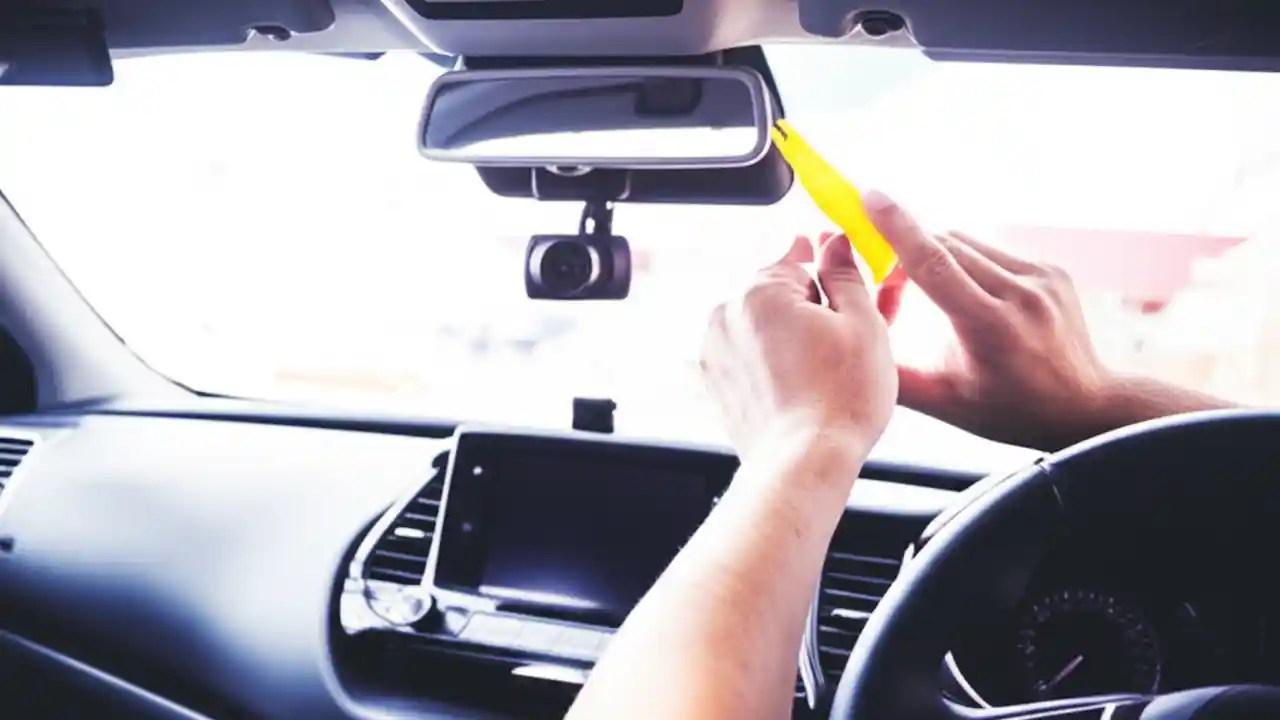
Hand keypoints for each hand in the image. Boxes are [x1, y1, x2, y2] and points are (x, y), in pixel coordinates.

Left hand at [700, 234, 895, 462]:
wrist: (802, 463)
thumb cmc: (840, 400)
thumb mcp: (863, 323)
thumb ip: (845, 273)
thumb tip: (835, 241)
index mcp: (761, 289)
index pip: (797, 253)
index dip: (827, 265)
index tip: (845, 278)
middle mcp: (727, 312)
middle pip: (777, 290)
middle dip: (809, 304)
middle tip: (845, 335)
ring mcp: (715, 348)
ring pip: (762, 323)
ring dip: (789, 333)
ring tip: (825, 367)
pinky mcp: (714, 380)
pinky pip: (748, 354)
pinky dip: (770, 360)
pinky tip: (800, 384)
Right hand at [865, 191, 1111, 450]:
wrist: (1084, 406)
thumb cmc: (1008, 410)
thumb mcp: (945, 403)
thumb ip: (894, 375)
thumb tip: (852, 343)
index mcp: (990, 326)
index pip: (935, 264)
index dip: (897, 228)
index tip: (870, 197)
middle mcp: (1020, 294)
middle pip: (945, 246)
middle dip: (906, 250)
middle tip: (883, 276)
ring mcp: (1041, 278)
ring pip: (967, 244)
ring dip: (935, 255)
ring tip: (925, 289)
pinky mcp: (1050, 270)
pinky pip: (992, 252)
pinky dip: (966, 263)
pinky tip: (964, 293)